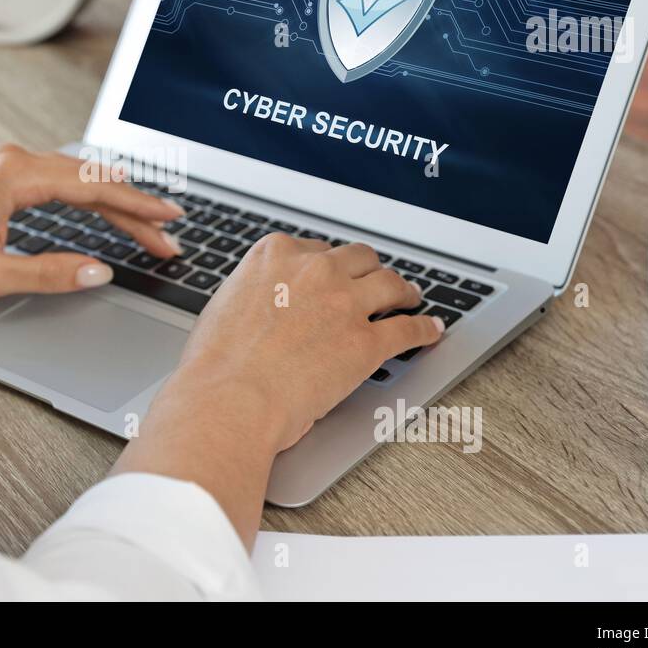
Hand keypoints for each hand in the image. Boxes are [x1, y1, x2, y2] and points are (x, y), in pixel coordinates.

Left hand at [0, 144, 184, 297]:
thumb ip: (48, 274)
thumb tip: (98, 272)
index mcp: (15, 177)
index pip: (94, 189)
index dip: (137, 207)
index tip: (169, 220)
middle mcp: (15, 160)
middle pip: (93, 182)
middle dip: (134, 210)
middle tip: (169, 236)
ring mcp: (6, 161)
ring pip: (77, 178)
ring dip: (113, 202)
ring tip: (145, 227)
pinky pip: (57, 177)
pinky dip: (87, 195)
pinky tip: (102, 207)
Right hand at [168, 234, 443, 451]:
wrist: (230, 398)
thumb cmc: (217, 365)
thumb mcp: (226, 307)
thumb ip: (257, 295)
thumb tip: (268, 306)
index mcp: (276, 255)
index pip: (316, 249)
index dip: (329, 265)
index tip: (335, 275)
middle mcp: (315, 269)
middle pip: (358, 258)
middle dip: (369, 270)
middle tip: (376, 282)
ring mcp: (345, 303)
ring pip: (389, 284)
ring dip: (403, 291)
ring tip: (410, 299)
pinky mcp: (367, 341)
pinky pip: (407, 329)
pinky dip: (423, 330)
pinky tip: (430, 331)